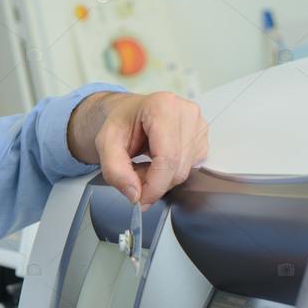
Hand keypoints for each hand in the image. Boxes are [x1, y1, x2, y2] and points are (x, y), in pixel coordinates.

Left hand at [70, 90, 208, 208]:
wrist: (129, 113)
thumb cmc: (120, 123)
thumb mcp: (105, 144)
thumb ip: (114, 170)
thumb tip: (134, 195)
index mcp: (163, 107)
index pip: (167, 158)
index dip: (154, 185)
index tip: (139, 200)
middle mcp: (187, 113)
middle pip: (178, 167)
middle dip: (154, 183)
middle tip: (133, 179)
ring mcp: (199, 125)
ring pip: (184, 171)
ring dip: (161, 179)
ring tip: (142, 166)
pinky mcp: (202, 138)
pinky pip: (189, 168)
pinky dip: (170, 174)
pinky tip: (156, 162)